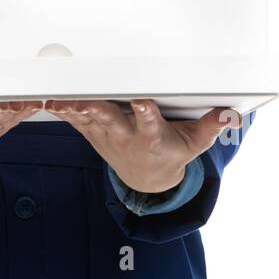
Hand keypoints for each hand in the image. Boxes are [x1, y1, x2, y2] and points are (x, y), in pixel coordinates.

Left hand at [46, 98, 241, 192]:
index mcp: (152, 136)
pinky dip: (61, 110)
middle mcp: (127, 136)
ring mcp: (107, 136)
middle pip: (112, 121)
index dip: (146, 112)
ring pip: (88, 119)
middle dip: (99, 110)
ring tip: (57, 98)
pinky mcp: (94, 133)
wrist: (147, 179)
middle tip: (87, 100)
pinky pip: (75, 120)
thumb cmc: (172, 153)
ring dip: (73, 110)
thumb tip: (231, 114)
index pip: (150, 122)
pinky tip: (47, 99)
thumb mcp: (195, 143)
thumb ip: (211, 126)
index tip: (142, 101)